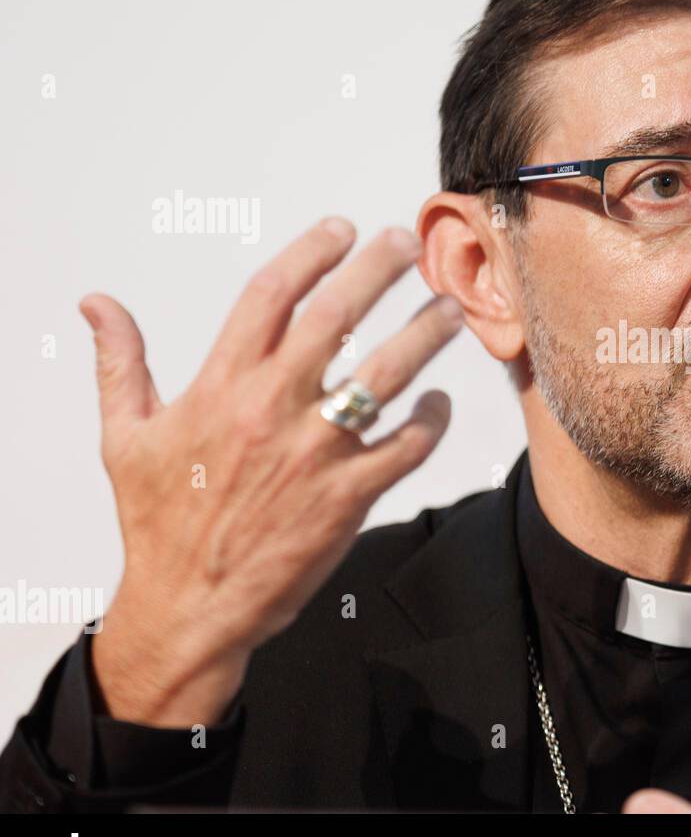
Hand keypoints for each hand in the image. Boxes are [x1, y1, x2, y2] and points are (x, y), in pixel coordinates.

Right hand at [81, 218, 462, 727]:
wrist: (188, 607)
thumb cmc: (157, 523)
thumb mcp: (125, 437)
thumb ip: (120, 363)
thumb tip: (95, 304)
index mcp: (219, 388)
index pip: (269, 295)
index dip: (310, 253)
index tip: (340, 228)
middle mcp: (270, 410)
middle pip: (336, 317)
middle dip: (377, 269)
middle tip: (407, 242)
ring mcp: (314, 453)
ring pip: (385, 374)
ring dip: (423, 334)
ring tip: (448, 308)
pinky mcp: (348, 496)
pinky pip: (406, 446)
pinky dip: (430, 420)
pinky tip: (437, 403)